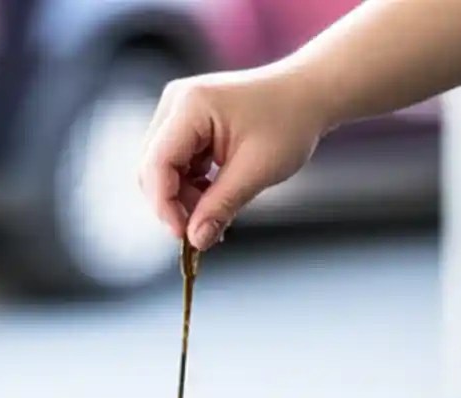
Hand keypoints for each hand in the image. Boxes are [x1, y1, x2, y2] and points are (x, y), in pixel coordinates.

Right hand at [139, 66, 331, 250]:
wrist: (307, 94)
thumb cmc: (289, 122)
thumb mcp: (256, 171)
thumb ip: (221, 206)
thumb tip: (195, 241)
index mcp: (190, 106)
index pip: (157, 164)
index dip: (165, 205)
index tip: (185, 236)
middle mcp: (176, 102)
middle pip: (153, 167)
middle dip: (174, 203)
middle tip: (204, 229)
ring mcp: (179, 109)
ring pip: (163, 168)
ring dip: (184, 196)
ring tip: (217, 212)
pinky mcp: (187, 120)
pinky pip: (176, 161)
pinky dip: (191, 184)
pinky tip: (215, 195)